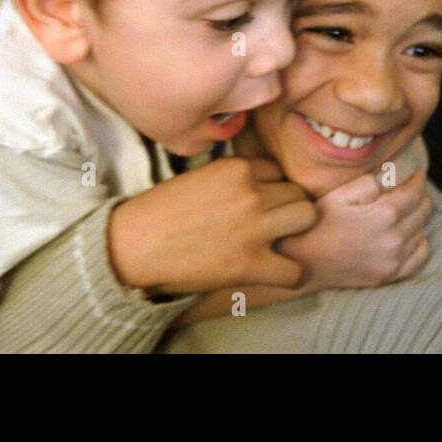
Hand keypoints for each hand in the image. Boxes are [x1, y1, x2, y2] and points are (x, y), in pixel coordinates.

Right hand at [108, 157, 315, 294]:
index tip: (255, 203)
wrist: (134, 245)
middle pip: (297, 192)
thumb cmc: (161, 212)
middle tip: (268, 224)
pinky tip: (274, 271)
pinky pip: (294, 270)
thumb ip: (234, 177)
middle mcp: (251, 192)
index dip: (269, 188)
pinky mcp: (249, 263)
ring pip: (306, 216)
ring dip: (294, 230)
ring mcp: (254, 227)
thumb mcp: (201, 176)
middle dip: (286, 207)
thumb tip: (262, 184)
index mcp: (237, 167)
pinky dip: (289, 274)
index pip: (277, 171)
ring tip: (275, 241)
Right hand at [277, 170, 431, 290]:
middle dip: (421, 197)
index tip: (417, 175)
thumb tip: (393, 177)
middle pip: (422, 212)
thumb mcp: (339, 194)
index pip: (414, 193)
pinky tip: (415, 235)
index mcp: (384, 215)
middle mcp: (394, 240)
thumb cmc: (318, 222)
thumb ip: (370, 183)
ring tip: (410, 208)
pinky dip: (420, 244)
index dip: (418, 181)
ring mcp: (392, 261)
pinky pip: (418, 259)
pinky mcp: (388, 276)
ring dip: (419, 218)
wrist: (303, 260)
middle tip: (414, 189)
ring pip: (421, 232)